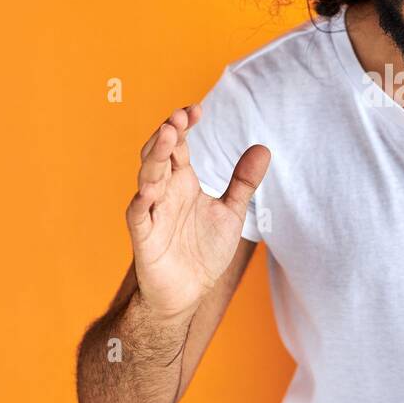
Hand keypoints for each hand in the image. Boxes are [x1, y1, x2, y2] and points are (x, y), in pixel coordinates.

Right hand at [125, 104, 270, 319]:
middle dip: (167, 134)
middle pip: (159, 154)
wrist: (188, 293)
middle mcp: (165, 192)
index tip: (196, 109)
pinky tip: (149, 189)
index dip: (184, 125)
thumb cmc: (203, 251)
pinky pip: (139, 216)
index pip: (179, 145)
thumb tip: (264, 148)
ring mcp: (153, 212)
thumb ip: (244, 182)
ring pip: (147, 178)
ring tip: (166, 136)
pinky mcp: (145, 237)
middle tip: (179, 118)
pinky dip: (142, 201)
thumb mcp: (231, 212)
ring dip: (154, 156)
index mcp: (183, 182)